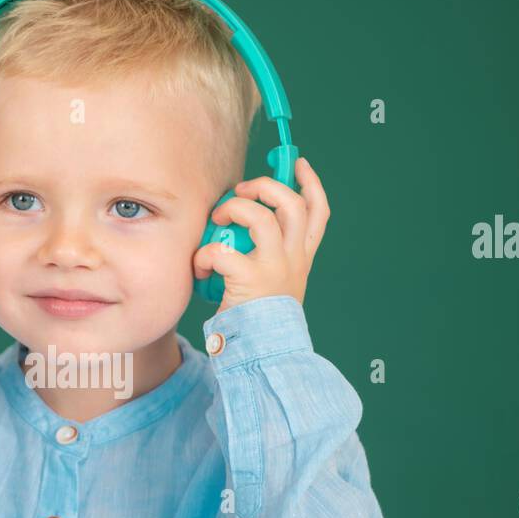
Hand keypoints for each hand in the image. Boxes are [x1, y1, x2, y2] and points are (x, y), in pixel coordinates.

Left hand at [191, 157, 328, 312]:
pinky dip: (205, 254)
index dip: (310, 182)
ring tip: (218, 218)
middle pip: (291, 204)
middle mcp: (293, 259)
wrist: (267, 353)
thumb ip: (270, 256)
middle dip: (265, 187)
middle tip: (243, 191)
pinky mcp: (251, 280)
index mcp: (302, 257)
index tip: (298, 164)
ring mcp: (275, 268)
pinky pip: (223, 252)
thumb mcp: (279, 282)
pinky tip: (200, 266)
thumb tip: (242, 228)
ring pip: (262, 218)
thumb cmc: (264, 319)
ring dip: (235, 210)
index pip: (318, 211)